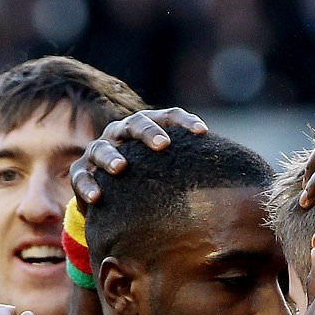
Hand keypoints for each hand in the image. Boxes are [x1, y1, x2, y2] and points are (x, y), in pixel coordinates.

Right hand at [69, 107, 208, 207]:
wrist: (112, 195)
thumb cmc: (150, 181)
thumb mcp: (169, 173)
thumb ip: (190, 171)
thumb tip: (233, 191)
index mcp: (147, 128)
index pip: (167, 116)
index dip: (184, 121)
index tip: (202, 132)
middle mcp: (122, 134)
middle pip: (134, 125)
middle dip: (148, 132)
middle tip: (163, 144)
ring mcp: (99, 151)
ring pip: (102, 147)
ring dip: (111, 156)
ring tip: (121, 167)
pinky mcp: (82, 172)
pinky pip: (81, 176)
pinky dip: (87, 186)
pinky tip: (97, 198)